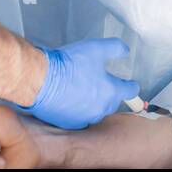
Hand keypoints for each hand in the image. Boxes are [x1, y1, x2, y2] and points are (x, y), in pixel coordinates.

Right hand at [19, 37, 138, 129]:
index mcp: (111, 92)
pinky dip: (79, 109)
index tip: (130, 84)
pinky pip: (80, 117)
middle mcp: (100, 109)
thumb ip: (116, 48)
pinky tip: (71, 98)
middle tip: (100, 81)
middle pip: (113, 101)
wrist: (40, 80)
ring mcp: (85, 118)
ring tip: (83, 88)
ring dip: (94, 101)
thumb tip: (125, 51)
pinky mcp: (69, 123)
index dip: (131, 85)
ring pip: (96, 110)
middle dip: (110, 92)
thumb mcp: (97, 48)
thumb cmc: (68, 65)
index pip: (130, 91)